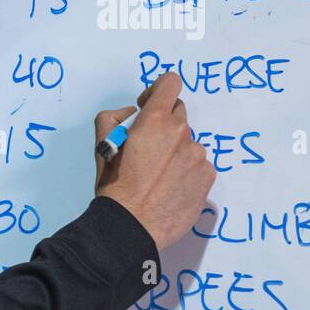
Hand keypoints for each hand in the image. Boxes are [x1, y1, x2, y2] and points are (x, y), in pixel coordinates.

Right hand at [94, 73, 215, 251]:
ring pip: (188, 142)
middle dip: (164, 125)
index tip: (149, 106)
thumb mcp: (102, 146)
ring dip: (176, 151)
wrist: (132, 226)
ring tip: (160, 175)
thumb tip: (131, 112)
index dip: (158, 90)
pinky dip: (187, 170)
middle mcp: (181, 133)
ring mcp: (197, 155)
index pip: (170, 83)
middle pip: (179, 113)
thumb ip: (112, 117)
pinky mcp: (208, 176)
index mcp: (155, 121)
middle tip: (149, 150)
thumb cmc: (115, 187)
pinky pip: (199, 164)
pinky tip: (172, 187)